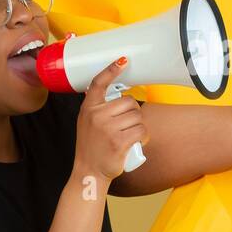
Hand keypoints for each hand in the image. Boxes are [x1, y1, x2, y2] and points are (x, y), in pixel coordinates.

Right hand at [74, 55, 149, 180]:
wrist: (89, 172)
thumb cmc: (92, 147)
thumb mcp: (87, 123)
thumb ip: (97, 109)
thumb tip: (115, 94)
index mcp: (88, 109)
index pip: (99, 83)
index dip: (111, 70)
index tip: (123, 60)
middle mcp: (96, 116)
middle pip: (129, 102)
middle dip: (133, 113)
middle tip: (127, 125)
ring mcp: (107, 128)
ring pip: (137, 116)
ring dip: (139, 126)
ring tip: (131, 135)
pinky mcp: (119, 141)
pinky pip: (141, 130)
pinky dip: (144, 137)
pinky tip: (138, 141)